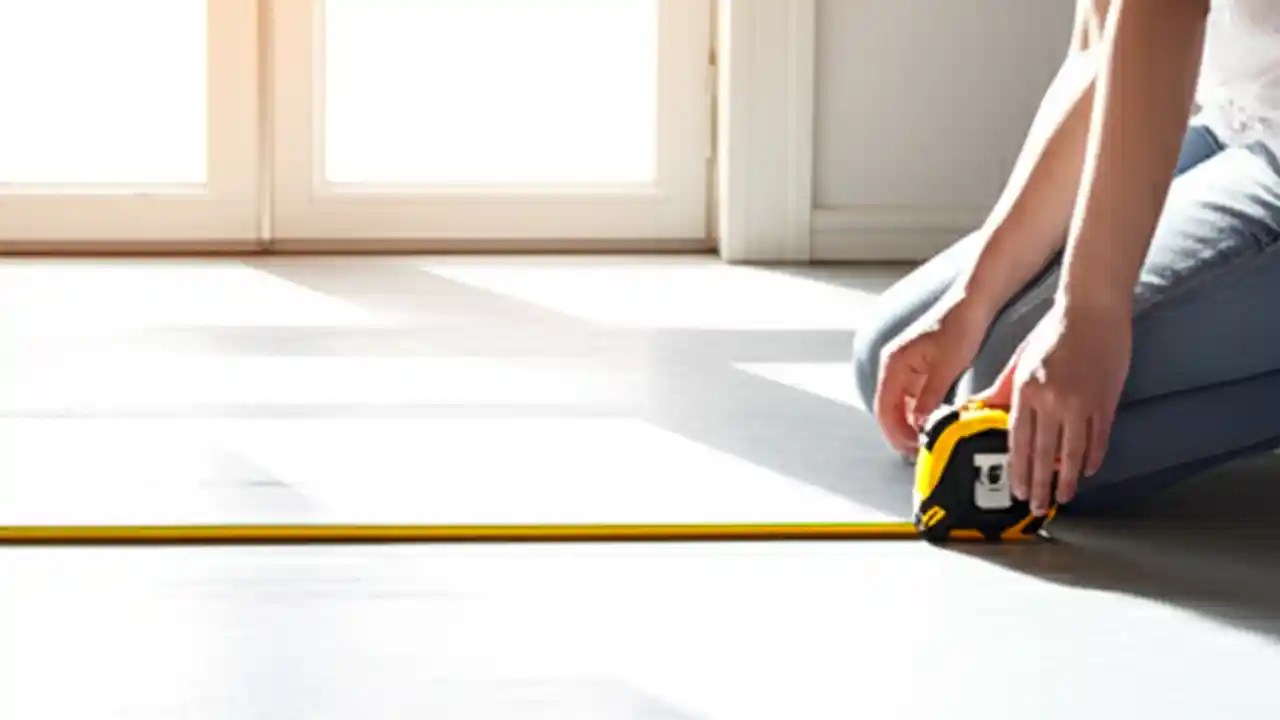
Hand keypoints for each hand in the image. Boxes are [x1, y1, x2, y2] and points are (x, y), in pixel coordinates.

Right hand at [875, 291, 994, 454]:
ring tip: (926, 442)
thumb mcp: (947, 366)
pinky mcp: (919, 369)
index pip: (884, 407)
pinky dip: (919, 413)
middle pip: (888, 409)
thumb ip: (930, 396)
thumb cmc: (960, 327)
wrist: (973, 304)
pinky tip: (933, 423)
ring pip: (900, 405)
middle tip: (918, 453)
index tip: (910, 449)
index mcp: (894, 363)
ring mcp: (906, 368)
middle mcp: (894, 366)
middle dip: (900, 432)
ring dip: (909, 424)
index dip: (895, 432)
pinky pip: (912, 398)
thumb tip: (919, 423)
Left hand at [980, 302, 1131, 513]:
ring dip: (1068, 479)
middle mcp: (1052, 400)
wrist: (1093, 310)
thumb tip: (979, 408)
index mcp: (1026, 391)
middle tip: (1037, 506)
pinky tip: (1087, 471)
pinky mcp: (1105, 402)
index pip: (1019, 441)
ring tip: (1063, 497)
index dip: (1018, 470)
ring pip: (1073, 453)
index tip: (1017, 489)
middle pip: (1044, 454)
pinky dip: (1093, 458)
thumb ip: (1002, 389)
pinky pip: (1098, 439)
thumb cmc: (1053, 331)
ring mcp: (1081, 403)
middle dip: (1040, 484)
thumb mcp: (1020, 360)